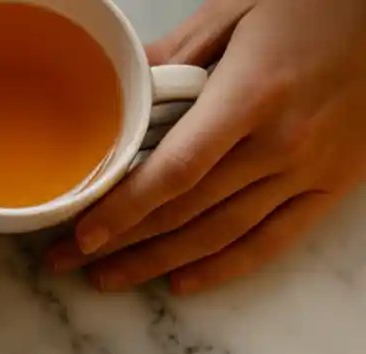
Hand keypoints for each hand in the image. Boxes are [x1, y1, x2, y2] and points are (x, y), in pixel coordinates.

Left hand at [46, 0, 365, 293]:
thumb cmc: (311, 9)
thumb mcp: (237, 13)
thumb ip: (175, 57)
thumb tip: (117, 88)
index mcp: (250, 97)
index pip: (174, 171)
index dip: (124, 210)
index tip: (81, 234)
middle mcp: (279, 144)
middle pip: (185, 211)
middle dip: (119, 243)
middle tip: (66, 261)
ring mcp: (307, 171)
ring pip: (220, 234)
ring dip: (157, 263)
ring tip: (107, 279)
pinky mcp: (330, 187)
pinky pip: (273, 240)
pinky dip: (225, 268)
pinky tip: (181, 282)